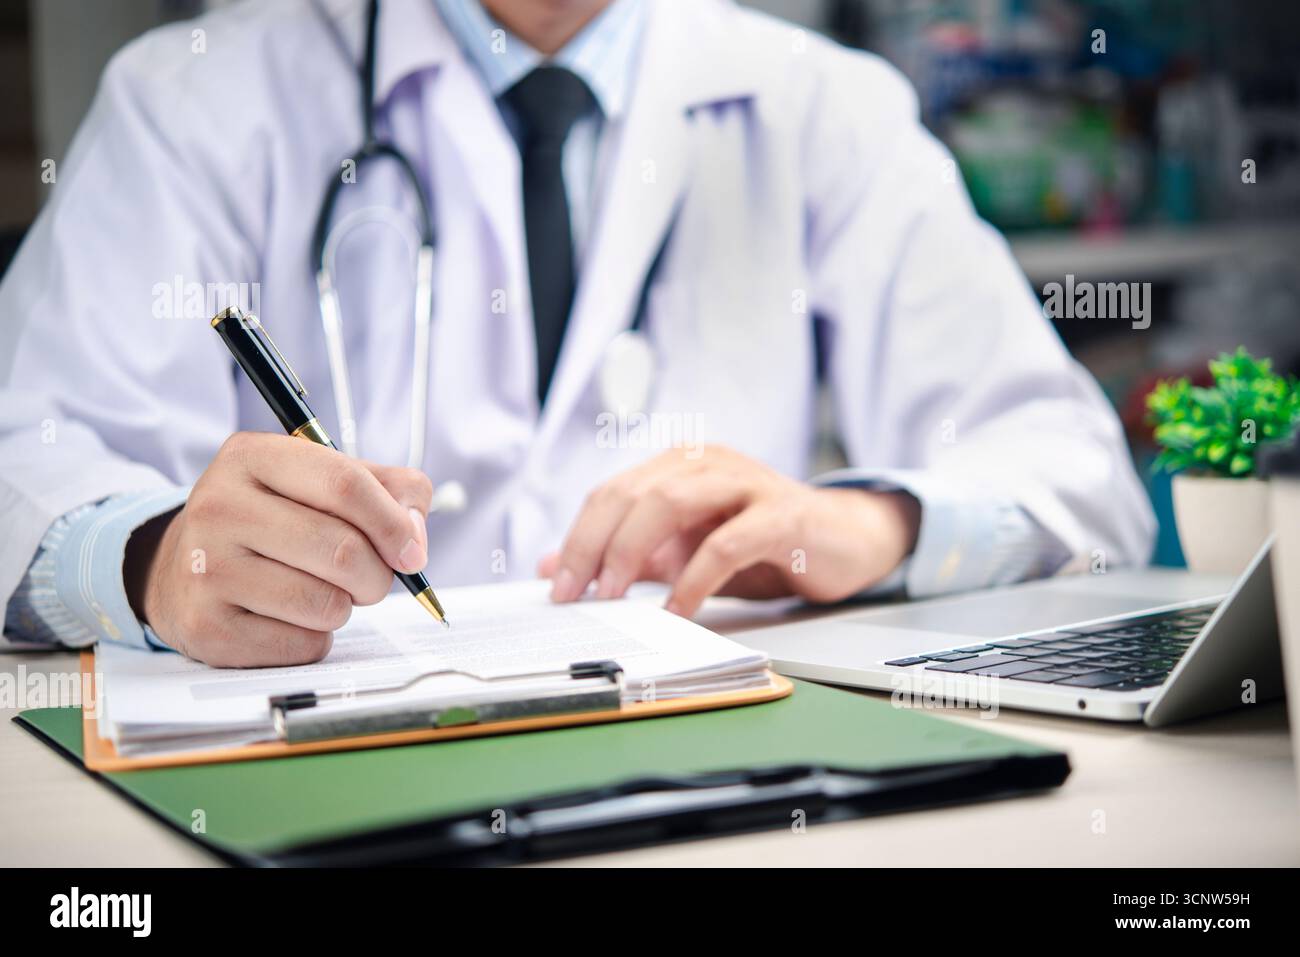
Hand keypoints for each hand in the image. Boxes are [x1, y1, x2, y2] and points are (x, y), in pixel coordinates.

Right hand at [125, 432, 432, 666]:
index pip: (344, 484)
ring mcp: (204, 568)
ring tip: (321, 591)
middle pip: (342, 550)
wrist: (185, 565)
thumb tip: (412, 543)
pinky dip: (315, 638)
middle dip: (376, 575)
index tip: (411, 552)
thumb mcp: (325, 479)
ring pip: (326, 604)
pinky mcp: (206, 628)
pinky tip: (289, 617)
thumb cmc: (275, 518)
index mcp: (252, 456)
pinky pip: (303, 645)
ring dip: (344, 607)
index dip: (393, 523)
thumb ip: (391, 491)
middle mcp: (219, 506)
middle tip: (369, 577)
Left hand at [539, 446, 919, 617]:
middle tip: (575, 594)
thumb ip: (630, 557)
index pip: (612, 493)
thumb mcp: (686, 551)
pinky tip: (677, 612)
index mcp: (681, 465)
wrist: (847, 540)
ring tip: (612, 596)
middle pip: (632, 493)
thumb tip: (554, 569)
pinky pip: (726, 544)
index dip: (578, 537)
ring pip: (670, 503)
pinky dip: (694, 581)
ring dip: (631, 552)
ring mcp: (746, 484)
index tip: (555, 587)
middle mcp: (708, 463)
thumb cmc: (763, 544)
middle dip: (594, 546)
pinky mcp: (782, 515)